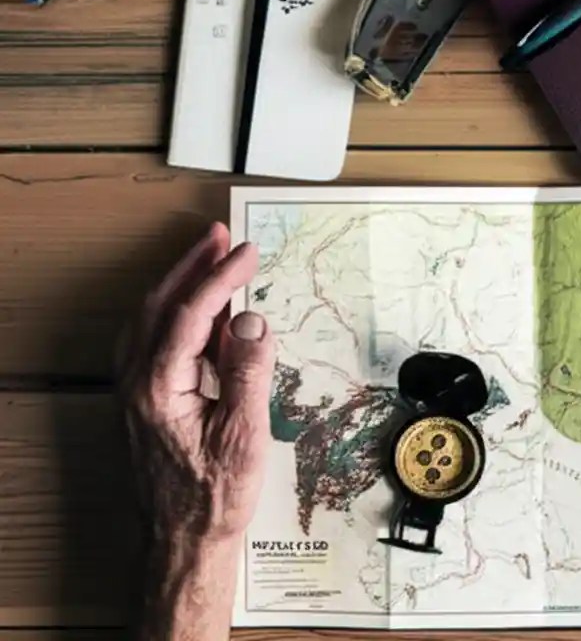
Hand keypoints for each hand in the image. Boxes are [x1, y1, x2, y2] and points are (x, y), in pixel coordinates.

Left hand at [116, 222, 274, 640]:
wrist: (180, 541)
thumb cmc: (213, 496)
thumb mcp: (242, 437)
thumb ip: (246, 374)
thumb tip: (250, 321)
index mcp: (159, 388)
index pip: (190, 315)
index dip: (220, 278)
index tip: (247, 252)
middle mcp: (137, 383)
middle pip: (158, 306)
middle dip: (191, 267)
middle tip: (221, 237)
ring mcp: (134, 391)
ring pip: (149, 321)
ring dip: (180, 286)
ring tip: (211, 260)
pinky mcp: (142, 402)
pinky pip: (152, 342)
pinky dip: (175, 314)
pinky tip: (200, 315)